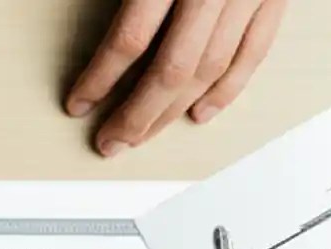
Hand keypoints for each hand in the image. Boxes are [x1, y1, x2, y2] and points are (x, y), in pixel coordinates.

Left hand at [66, 0, 287, 155]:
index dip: (100, 77)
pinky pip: (252, 53)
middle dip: (136, 114)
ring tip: (141, 135)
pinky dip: (226, 90)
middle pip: (171, 68)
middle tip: (109, 141)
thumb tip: (98, 26)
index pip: (130, 38)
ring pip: (209, 70)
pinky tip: (198, 113)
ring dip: (171, 112)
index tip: (78, 103)